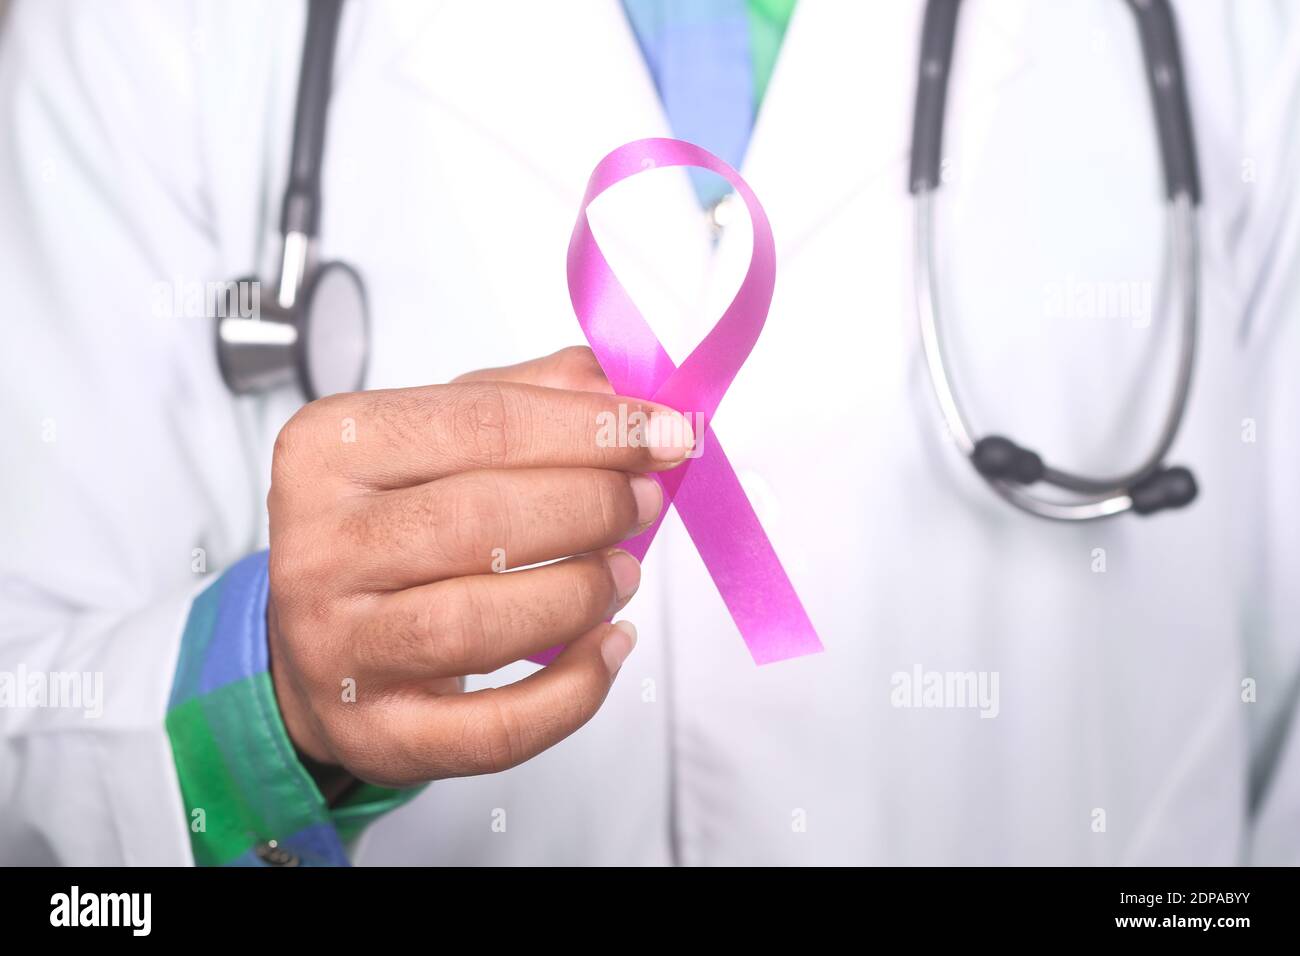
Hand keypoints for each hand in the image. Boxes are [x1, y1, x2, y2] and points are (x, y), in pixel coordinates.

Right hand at [266, 347, 692, 787]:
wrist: (321, 643)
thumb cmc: (391, 527)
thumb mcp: (439, 440)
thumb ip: (527, 397)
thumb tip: (617, 385)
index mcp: (331, 450)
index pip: (482, 423)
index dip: (592, 428)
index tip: (668, 431)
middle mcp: (317, 547)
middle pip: (482, 518)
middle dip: (591, 505)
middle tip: (643, 501)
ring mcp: (338, 648)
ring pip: (483, 622)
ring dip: (581, 592)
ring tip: (622, 571)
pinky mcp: (375, 733)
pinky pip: (495, 729)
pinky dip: (574, 690)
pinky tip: (608, 646)